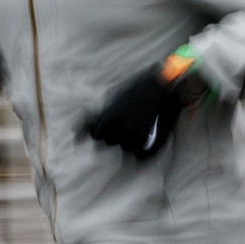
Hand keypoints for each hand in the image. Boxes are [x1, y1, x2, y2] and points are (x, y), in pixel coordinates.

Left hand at [83, 63, 208, 158]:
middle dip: (117, 133)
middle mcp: (123, 131)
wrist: (168, 86)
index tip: (111, 122)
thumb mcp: (113, 98)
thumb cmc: (138, 89)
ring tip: (141, 124)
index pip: (96, 135)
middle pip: (111, 142)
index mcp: (110, 119)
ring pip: (126, 149)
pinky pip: (141, 157)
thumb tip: (76, 131)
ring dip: (130, 140)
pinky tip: (147, 136)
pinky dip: (143, 149)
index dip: (103, 129)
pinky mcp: (153, 146)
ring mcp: (139, 140)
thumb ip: (95, 117)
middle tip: (130, 119)